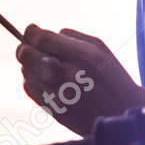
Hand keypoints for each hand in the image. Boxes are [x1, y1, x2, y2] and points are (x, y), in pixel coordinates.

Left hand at [16, 25, 144, 136]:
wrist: (119, 114)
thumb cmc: (111, 77)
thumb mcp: (100, 49)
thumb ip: (70, 37)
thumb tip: (40, 33)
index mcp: (83, 57)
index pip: (42, 39)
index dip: (31, 32)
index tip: (32, 30)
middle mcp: (68, 76)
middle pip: (27, 54)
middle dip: (25, 46)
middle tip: (29, 46)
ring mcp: (57, 95)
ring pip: (26, 70)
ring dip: (30, 64)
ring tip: (46, 65)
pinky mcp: (51, 109)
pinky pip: (29, 87)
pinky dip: (33, 80)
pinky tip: (47, 80)